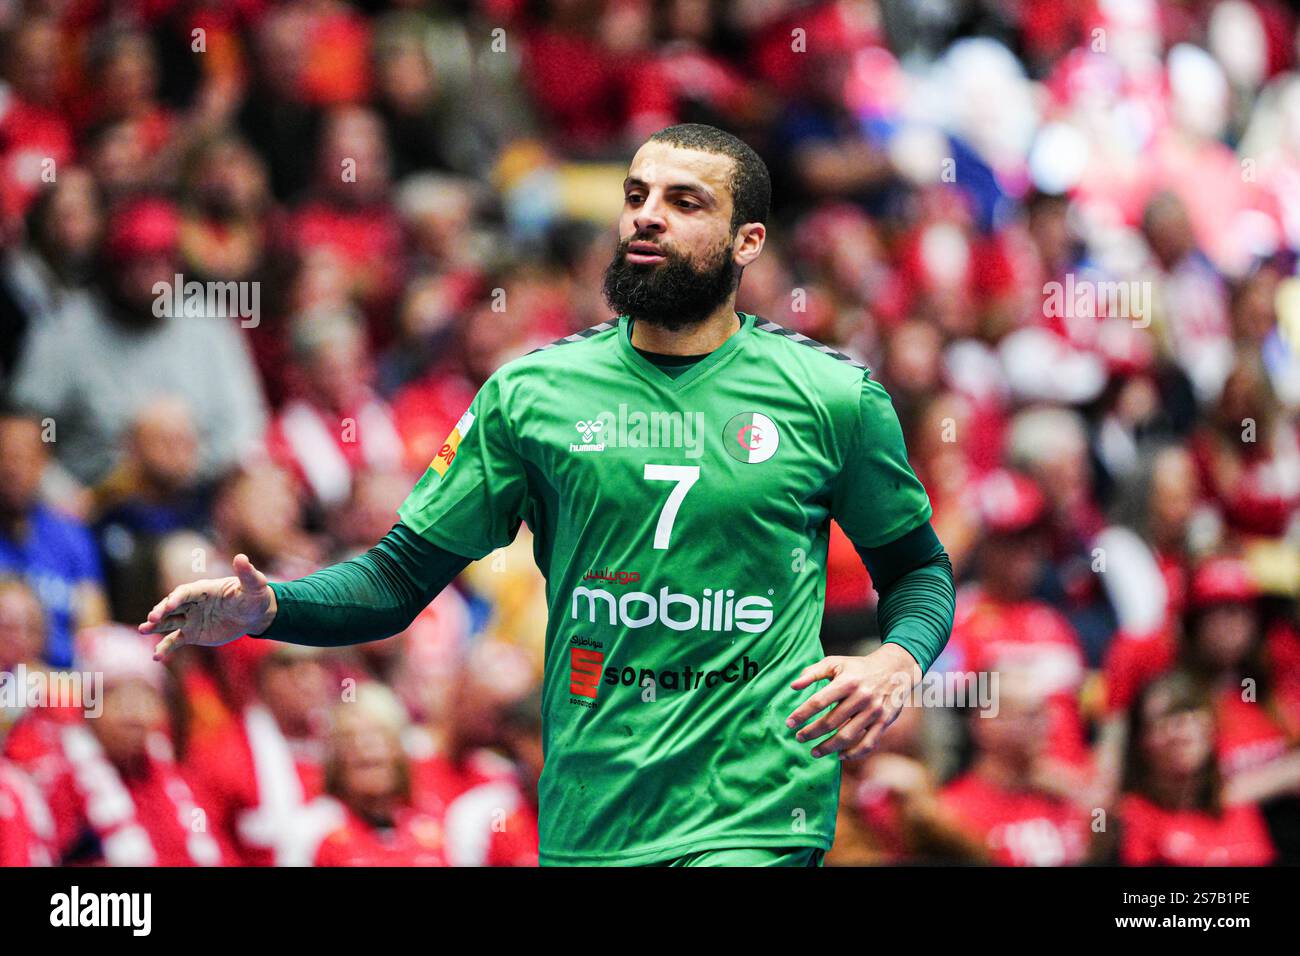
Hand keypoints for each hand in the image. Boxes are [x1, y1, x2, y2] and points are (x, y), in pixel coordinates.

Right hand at [140, 554, 277, 660]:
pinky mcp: (191, 633)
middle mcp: (192, 603)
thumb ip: (247, 573)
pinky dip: (165, 648)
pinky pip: (175, 641)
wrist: (254, 615)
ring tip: (143, 629)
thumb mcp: (254, 585)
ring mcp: (190, 618)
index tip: (169, 605)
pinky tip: (157, 656)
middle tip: (151, 619)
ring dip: (155, 625)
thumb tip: (241, 557)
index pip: (185, 592)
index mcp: (204, 589)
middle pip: (172, 605)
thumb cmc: (254, 596)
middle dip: (161, 611)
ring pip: (168, 621)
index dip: (177, 598)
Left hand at [786, 643, 921, 760]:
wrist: (895, 670)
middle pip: (831, 721)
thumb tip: (793, 686)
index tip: (789, 723)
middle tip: (799, 738)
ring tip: (814, 752)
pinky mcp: (885, 722)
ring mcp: (874, 711)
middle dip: (811, 732)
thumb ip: (813, 672)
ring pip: (848, 736)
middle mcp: (862, 697)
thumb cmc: (858, 668)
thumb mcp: (836, 663)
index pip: (819, 701)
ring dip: (828, 747)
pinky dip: (854, 753)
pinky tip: (839, 756)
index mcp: (847, 681)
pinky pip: (869, 743)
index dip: (802, 714)